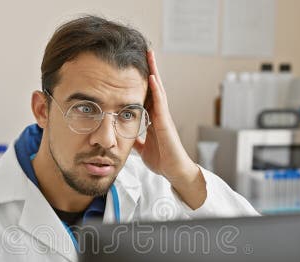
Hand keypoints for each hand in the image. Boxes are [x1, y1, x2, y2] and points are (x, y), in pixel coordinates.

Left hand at [133, 50, 205, 208]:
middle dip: (148, 69)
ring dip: (153, 72)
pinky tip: (151, 77)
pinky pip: (160, 102)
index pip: (144, 95)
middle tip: (143, 51)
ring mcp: (163, 116)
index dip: (138, 81)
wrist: (174, 171)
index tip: (132, 67)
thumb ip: (136, 140)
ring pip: (157, 89)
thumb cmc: (162, 160)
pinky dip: (156, 89)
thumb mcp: (142, 148)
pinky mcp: (166, 122)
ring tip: (149, 55)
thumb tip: (125, 138)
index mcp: (152, 118)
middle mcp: (158, 114)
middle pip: (152, 87)